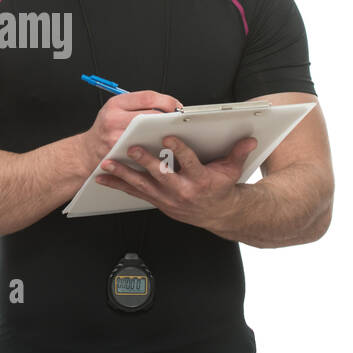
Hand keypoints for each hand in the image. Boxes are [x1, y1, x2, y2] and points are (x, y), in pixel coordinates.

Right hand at [77, 90, 183, 172]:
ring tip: (171, 133)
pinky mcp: (120, 154)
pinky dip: (156, 149)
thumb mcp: (114, 109)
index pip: (148, 97)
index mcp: (115, 104)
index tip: (176, 106)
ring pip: (151, 134)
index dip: (168, 101)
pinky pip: (145, 150)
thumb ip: (137, 104)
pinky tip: (162, 148)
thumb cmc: (104, 130)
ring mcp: (117, 137)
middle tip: (177, 121)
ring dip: (165, 134)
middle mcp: (114, 119)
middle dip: (169, 118)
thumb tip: (166, 105)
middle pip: (152, 115)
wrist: (86, 152)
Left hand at [95, 134, 258, 232]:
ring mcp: (167, 198)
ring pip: (142, 185)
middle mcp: (182, 190)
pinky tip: (103, 178)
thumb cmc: (221, 188)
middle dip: (145, 161)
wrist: (217, 215)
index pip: (190, 163)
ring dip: (124, 174)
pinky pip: (134, 193)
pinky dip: (118, 185)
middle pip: (161, 174)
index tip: (168, 137)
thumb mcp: (232, 170)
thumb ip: (238, 152)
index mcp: (201, 180)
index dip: (180, 150)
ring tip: (108, 162)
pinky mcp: (157, 201)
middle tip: (131, 148)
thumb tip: (249, 138)